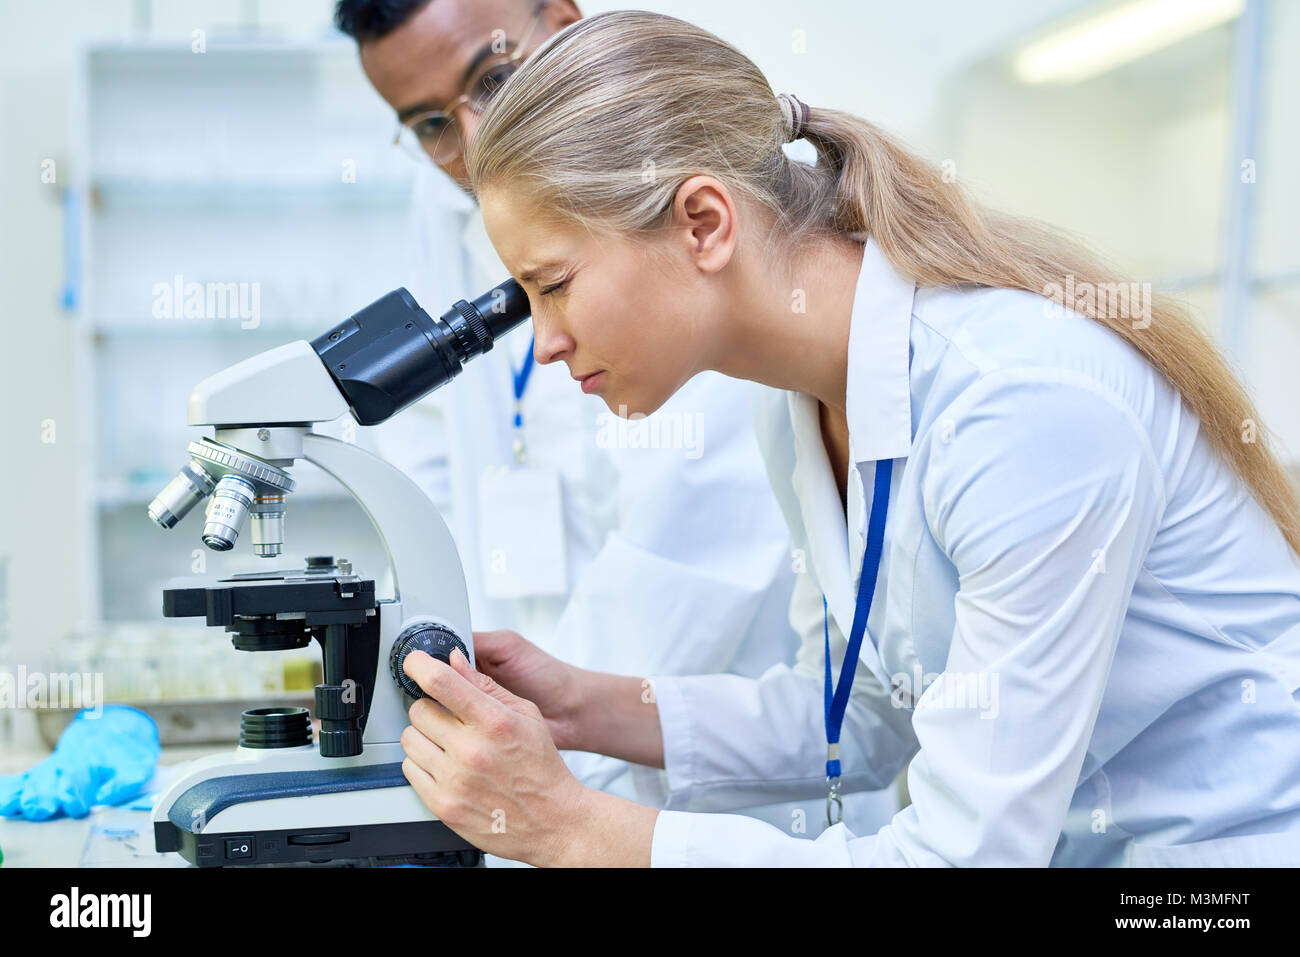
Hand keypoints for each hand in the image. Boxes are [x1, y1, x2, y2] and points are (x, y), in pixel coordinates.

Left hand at [399, 646, 591, 865]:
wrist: (552, 821)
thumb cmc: (541, 768)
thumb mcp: (527, 715)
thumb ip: (487, 686)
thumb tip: (455, 661)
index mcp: (494, 722)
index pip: (440, 682)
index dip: (419, 665)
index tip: (414, 663)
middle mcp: (471, 750)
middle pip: (418, 709)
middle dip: (430, 707)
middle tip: (447, 717)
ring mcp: (454, 780)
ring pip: (408, 738)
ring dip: (424, 736)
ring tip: (448, 744)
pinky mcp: (442, 805)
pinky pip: (409, 769)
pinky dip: (423, 763)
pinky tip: (446, 766)